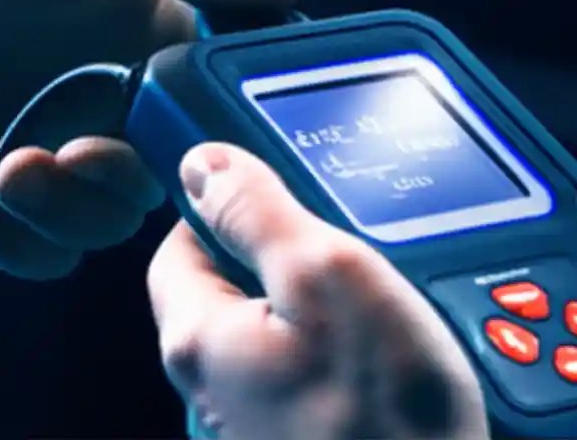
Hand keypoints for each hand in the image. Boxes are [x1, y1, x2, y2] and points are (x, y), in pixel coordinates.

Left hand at [0, 0, 301, 277]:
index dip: (203, 138)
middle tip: (58, 156)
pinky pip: (25, 248)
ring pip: (99, 226)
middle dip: (112, 186)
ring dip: (53, 214)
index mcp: (144, 31)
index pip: (211, 106)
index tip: (160, 137)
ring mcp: (46, 141)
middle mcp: (105, 94)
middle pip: (161, 184)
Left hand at [147, 142, 488, 439]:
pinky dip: (350, 354)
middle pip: (231, 289)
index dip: (223, 207)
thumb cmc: (387, 424)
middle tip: (347, 241)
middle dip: (284, 257)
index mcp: (202, 338)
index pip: (178, 244)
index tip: (273, 189)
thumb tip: (204, 163)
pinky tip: (398, 353)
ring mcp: (260, 423)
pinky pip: (315, 375)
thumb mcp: (329, 279)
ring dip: (327, 306)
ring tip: (389, 296)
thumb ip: (261, 215)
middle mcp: (215, 389)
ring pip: (280, 332)